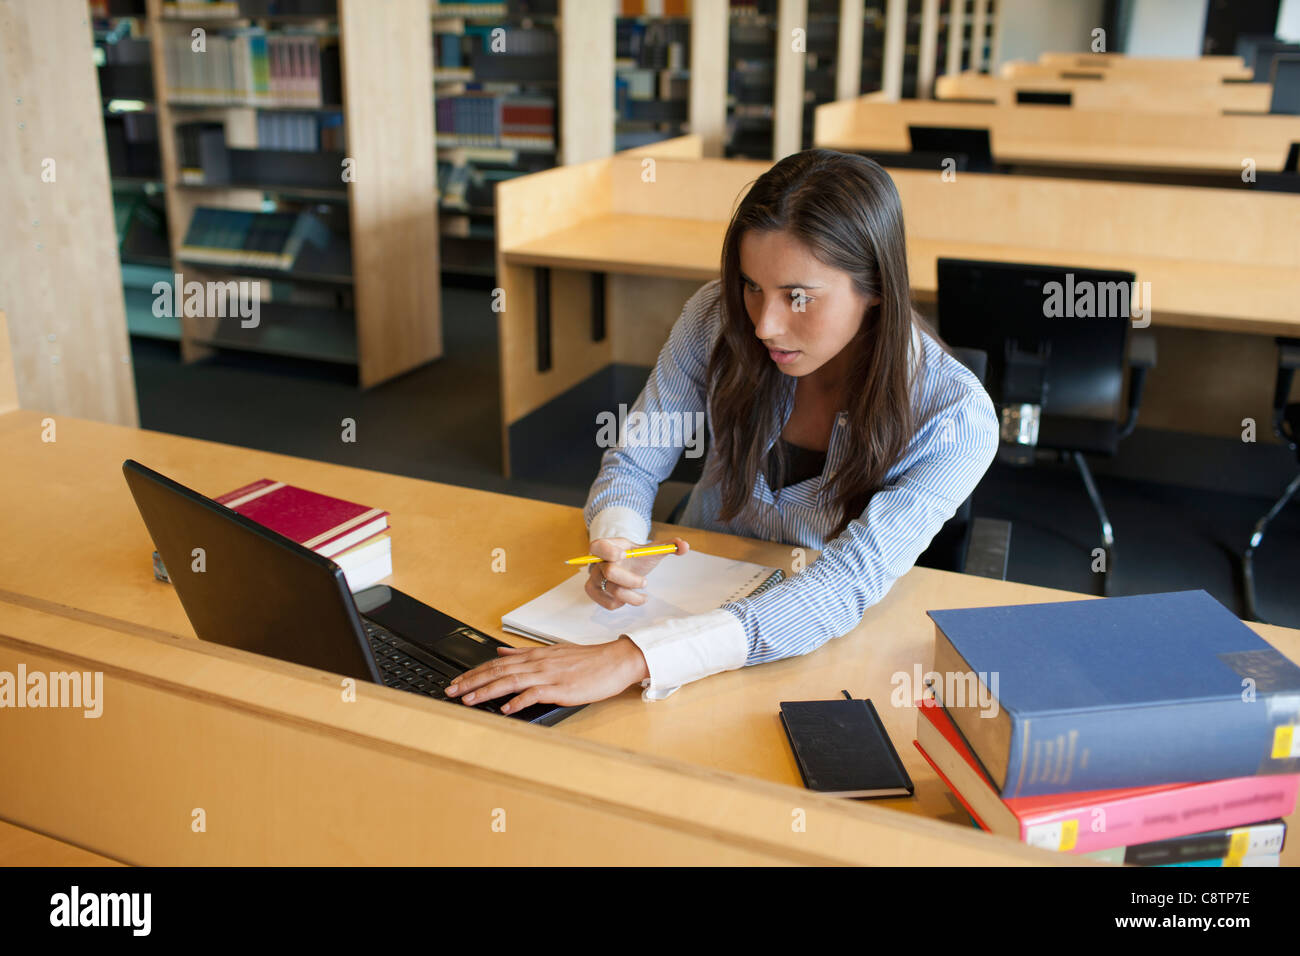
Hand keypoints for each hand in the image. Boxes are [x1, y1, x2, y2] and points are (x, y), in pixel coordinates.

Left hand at [445, 637, 650, 712]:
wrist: (614, 661)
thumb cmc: (587, 661)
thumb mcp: (551, 652)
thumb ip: (524, 654)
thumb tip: (501, 652)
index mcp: (534, 656)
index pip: (496, 664)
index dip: (473, 673)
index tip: (456, 681)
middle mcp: (537, 663)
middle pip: (497, 672)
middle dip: (471, 682)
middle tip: (451, 691)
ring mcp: (548, 676)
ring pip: (510, 681)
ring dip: (487, 691)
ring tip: (469, 700)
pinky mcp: (561, 688)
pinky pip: (535, 694)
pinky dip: (518, 701)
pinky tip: (506, 709)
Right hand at [585, 536, 688, 609]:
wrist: (626, 566)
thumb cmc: (636, 557)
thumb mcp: (651, 549)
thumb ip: (668, 545)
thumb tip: (685, 546)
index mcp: (608, 546)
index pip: (597, 546)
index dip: (609, 551)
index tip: (625, 554)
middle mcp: (597, 562)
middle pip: (609, 573)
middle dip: (632, 580)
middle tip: (645, 583)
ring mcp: (593, 578)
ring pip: (612, 591)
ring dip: (632, 596)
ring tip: (642, 595)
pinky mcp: (594, 592)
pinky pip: (608, 603)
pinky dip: (623, 604)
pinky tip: (629, 598)